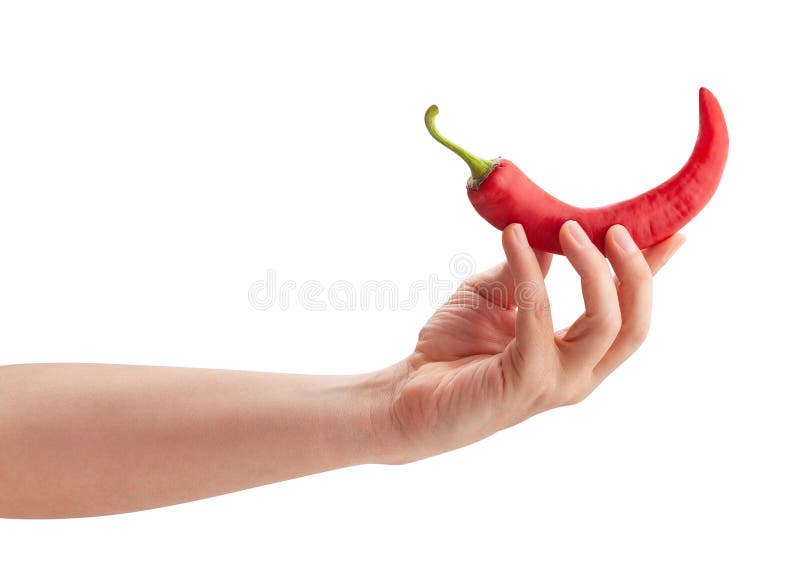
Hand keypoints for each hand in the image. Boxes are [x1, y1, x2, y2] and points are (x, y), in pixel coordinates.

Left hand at [378, 221, 684, 462]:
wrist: (406, 394)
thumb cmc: (451, 349)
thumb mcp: (494, 297)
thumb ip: (527, 274)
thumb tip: (550, 235)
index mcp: (576, 353)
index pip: (628, 312)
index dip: (652, 272)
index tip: (673, 232)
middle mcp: (577, 373)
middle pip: (633, 323)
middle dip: (635, 272)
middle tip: (615, 227)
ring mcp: (557, 382)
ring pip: (604, 323)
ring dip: (592, 269)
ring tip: (568, 228)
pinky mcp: (527, 381)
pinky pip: (540, 315)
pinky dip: (531, 272)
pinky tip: (512, 238)